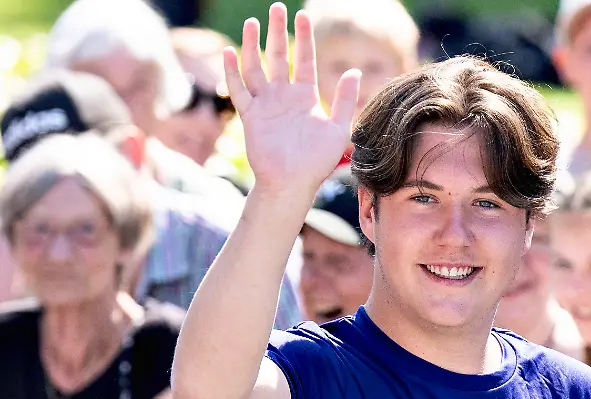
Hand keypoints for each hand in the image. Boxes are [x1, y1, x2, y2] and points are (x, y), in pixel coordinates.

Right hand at [224, 3, 359, 193]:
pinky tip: (229, 52)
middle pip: (277, 57)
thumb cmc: (317, 161)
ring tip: (252, 23)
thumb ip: (345, 100)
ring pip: (255, 68)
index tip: (302, 16)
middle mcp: (283, 96)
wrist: (293, 183)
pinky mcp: (250, 116)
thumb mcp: (338, 128)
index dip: (303, 38)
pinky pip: (239, 90)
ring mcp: (265, 104)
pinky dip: (232, 72)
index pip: (303, 60)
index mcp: (305, 96)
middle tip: (276, 8)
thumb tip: (355, 72)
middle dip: (276, 32)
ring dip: (252, 46)